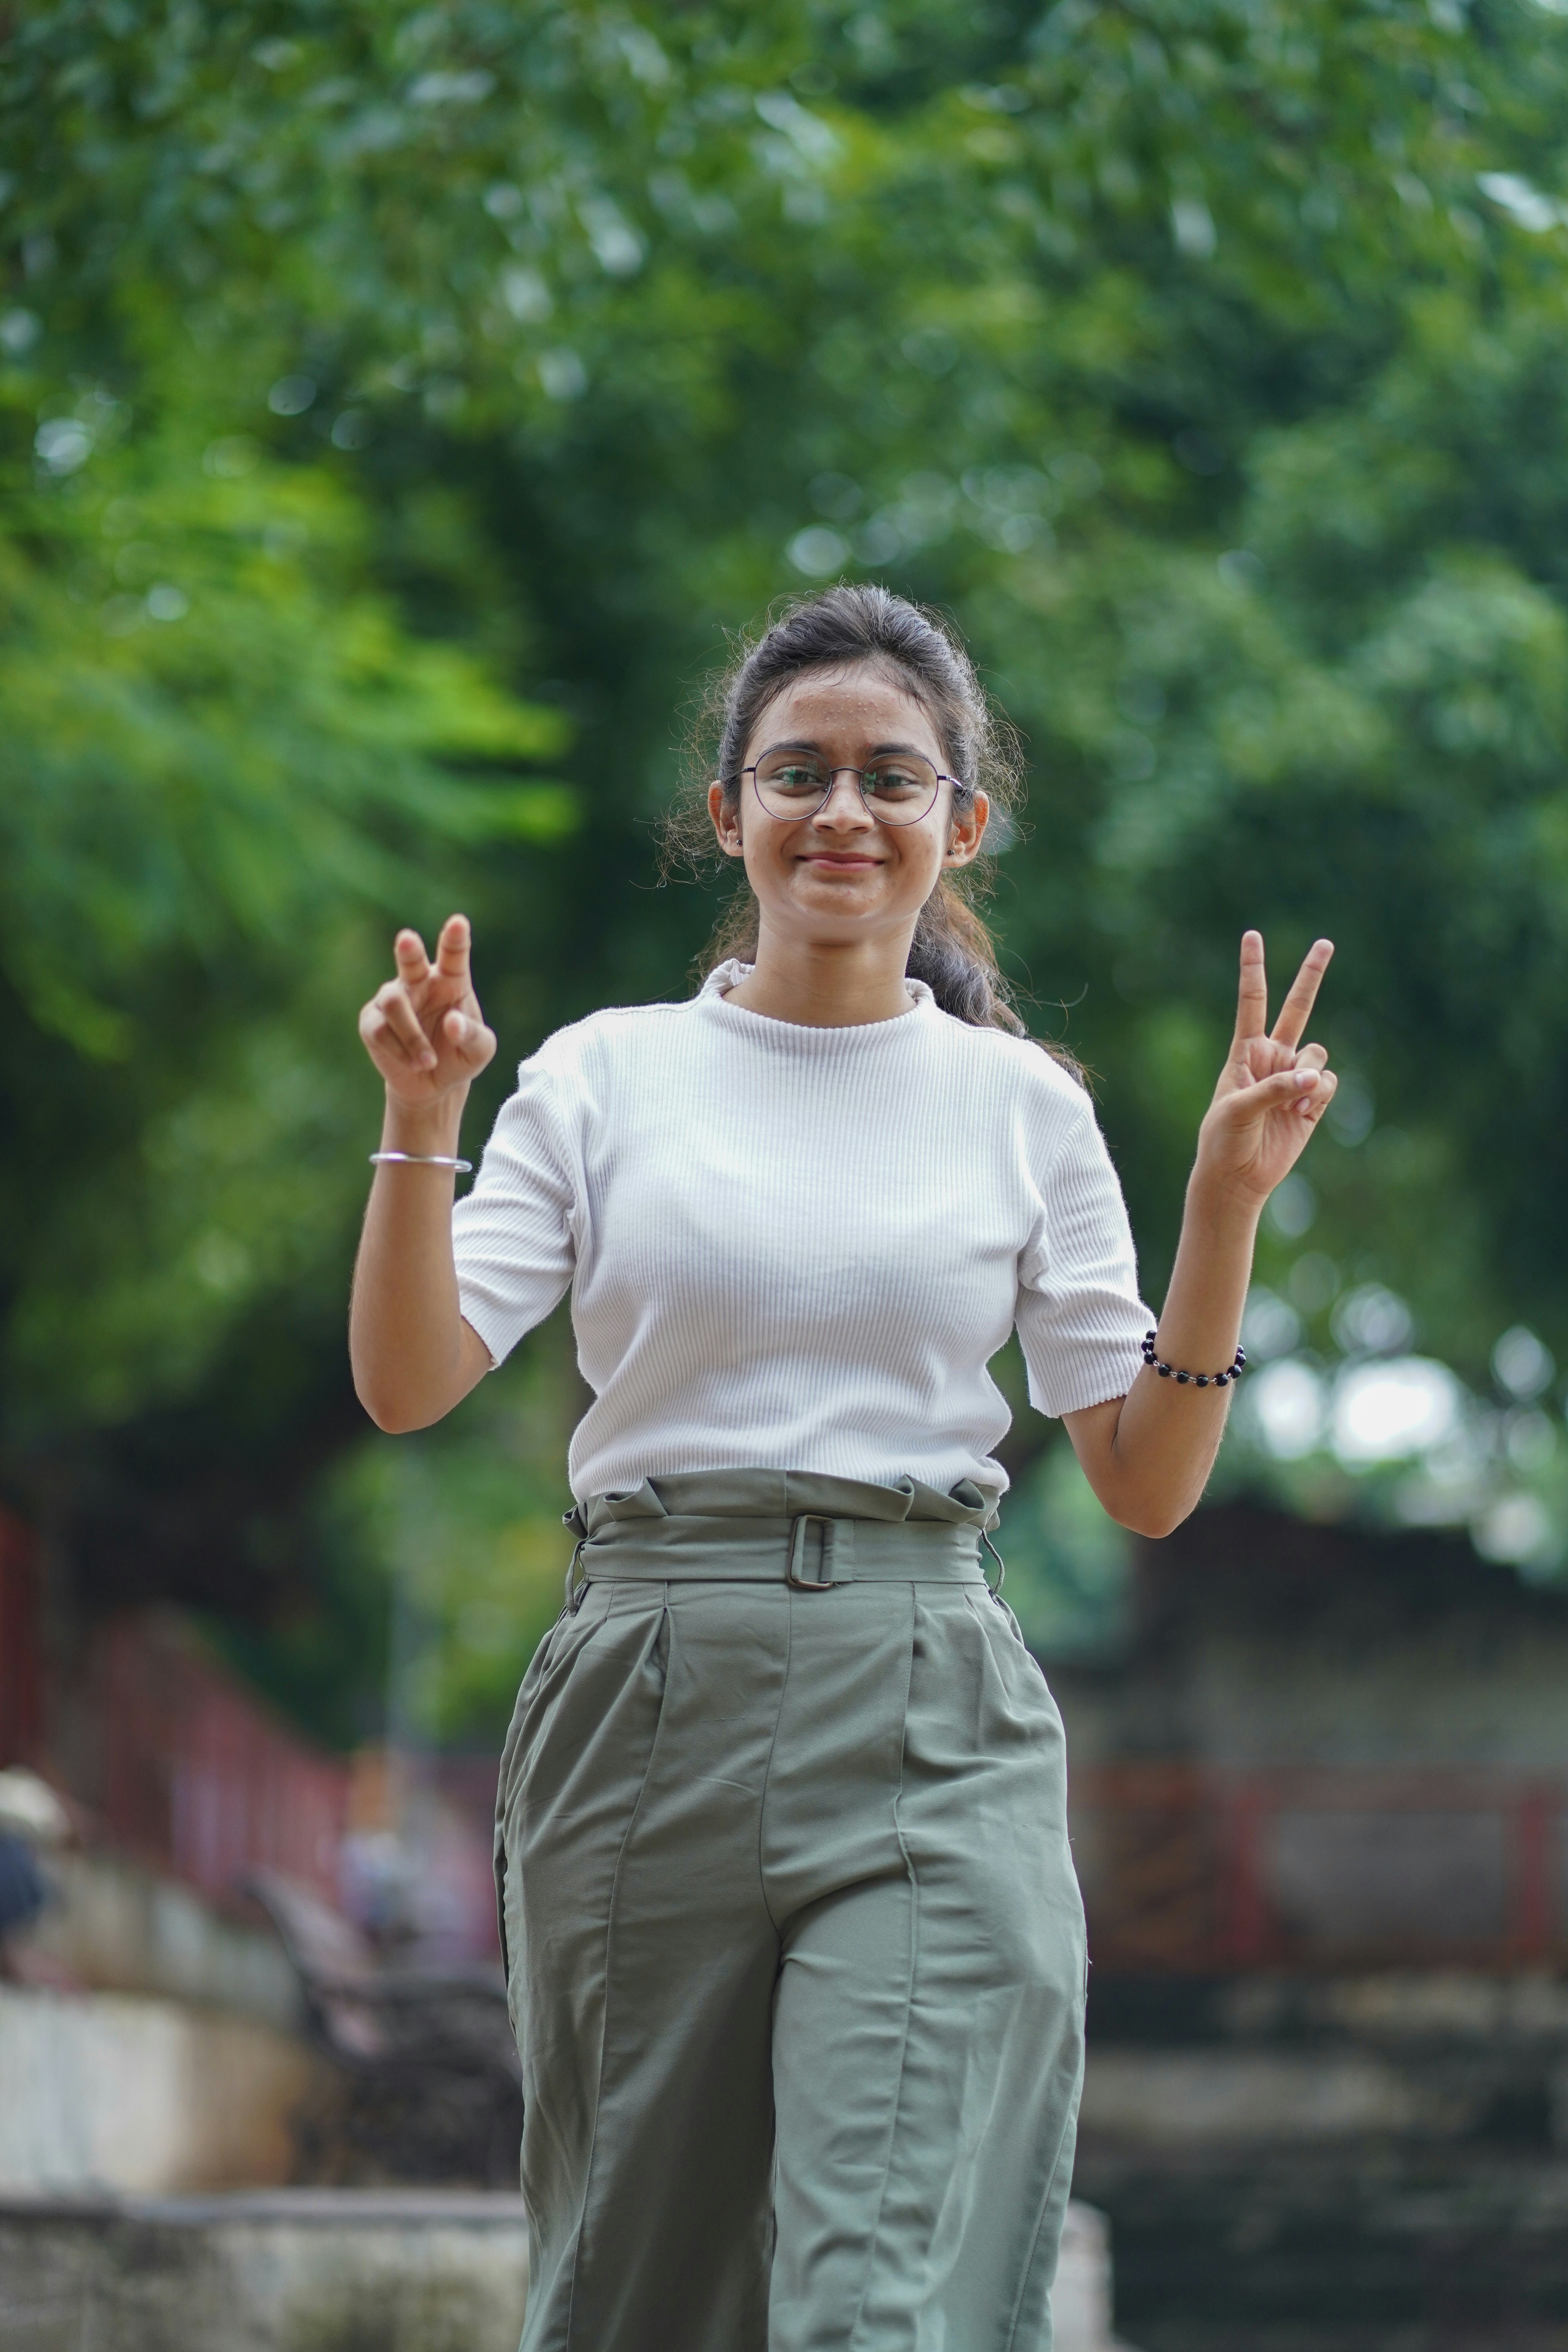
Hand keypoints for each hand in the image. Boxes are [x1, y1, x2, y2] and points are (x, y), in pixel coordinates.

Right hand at [358, 914, 495, 1105]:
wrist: (432, 1084)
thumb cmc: (459, 1056)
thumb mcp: (479, 1051)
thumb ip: (473, 1035)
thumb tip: (452, 1022)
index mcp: (451, 979)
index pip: (453, 954)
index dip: (455, 938)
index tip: (459, 922)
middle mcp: (419, 982)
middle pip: (410, 959)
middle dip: (408, 950)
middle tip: (407, 939)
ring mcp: (393, 998)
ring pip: (394, 1004)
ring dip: (413, 1035)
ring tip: (429, 1061)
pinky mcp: (372, 1020)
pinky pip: (381, 1030)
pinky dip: (400, 1050)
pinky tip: (415, 1063)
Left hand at [1192, 931, 1336, 1212]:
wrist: (1237, 1177)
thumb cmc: (1225, 1140)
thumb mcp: (1239, 1110)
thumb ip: (1275, 1089)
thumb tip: (1314, 1080)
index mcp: (1245, 1052)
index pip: (1252, 1002)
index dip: (1253, 969)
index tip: (1251, 936)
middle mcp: (1272, 1058)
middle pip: (1296, 1008)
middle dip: (1311, 976)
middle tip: (1325, 943)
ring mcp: (1294, 1078)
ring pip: (1317, 1055)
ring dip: (1309, 1076)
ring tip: (1292, 1105)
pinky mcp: (1312, 1101)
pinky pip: (1328, 1083)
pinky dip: (1319, 1097)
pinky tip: (1302, 1117)